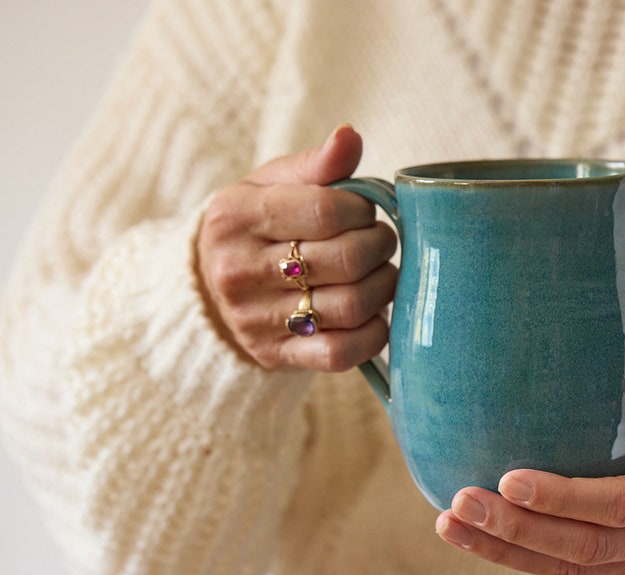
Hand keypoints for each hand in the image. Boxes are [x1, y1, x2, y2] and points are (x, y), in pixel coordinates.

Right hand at [196, 125, 397, 371]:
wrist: (209, 292)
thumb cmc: (256, 228)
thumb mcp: (271, 185)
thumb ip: (316, 164)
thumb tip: (350, 136)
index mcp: (236, 217)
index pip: (324, 211)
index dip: (362, 210)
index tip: (364, 211)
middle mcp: (240, 271)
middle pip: (346, 259)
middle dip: (380, 246)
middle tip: (380, 241)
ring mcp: (257, 319)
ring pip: (352, 305)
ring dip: (384, 286)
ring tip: (380, 273)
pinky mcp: (277, 356)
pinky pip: (342, 352)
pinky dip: (373, 332)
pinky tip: (373, 314)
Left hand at [435, 371, 624, 574]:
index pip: (621, 505)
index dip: (565, 498)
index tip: (509, 478)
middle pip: (585, 545)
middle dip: (519, 529)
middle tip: (462, 501)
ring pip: (566, 567)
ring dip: (503, 549)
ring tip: (449, 523)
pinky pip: (561, 572)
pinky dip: (512, 556)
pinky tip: (468, 534)